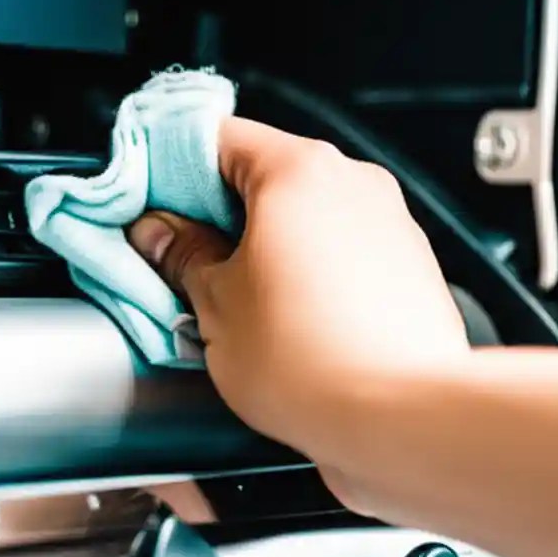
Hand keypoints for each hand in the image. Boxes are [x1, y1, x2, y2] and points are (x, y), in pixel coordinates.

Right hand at [127, 117, 468, 463]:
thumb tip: (159, 233)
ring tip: (234, 302)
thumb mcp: (215, 305)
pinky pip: (342, 250)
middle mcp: (352, 182)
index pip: (216, 136)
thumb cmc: (310, 360)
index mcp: (299, 170)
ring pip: (305, 216)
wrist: (401, 420)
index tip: (148, 206)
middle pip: (264, 174)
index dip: (170, 168)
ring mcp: (389, 223)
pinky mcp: (409, 268)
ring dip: (264, 245)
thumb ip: (181, 255)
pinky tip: (286, 319)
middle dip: (217, 215)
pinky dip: (308, 271)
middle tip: (181, 262)